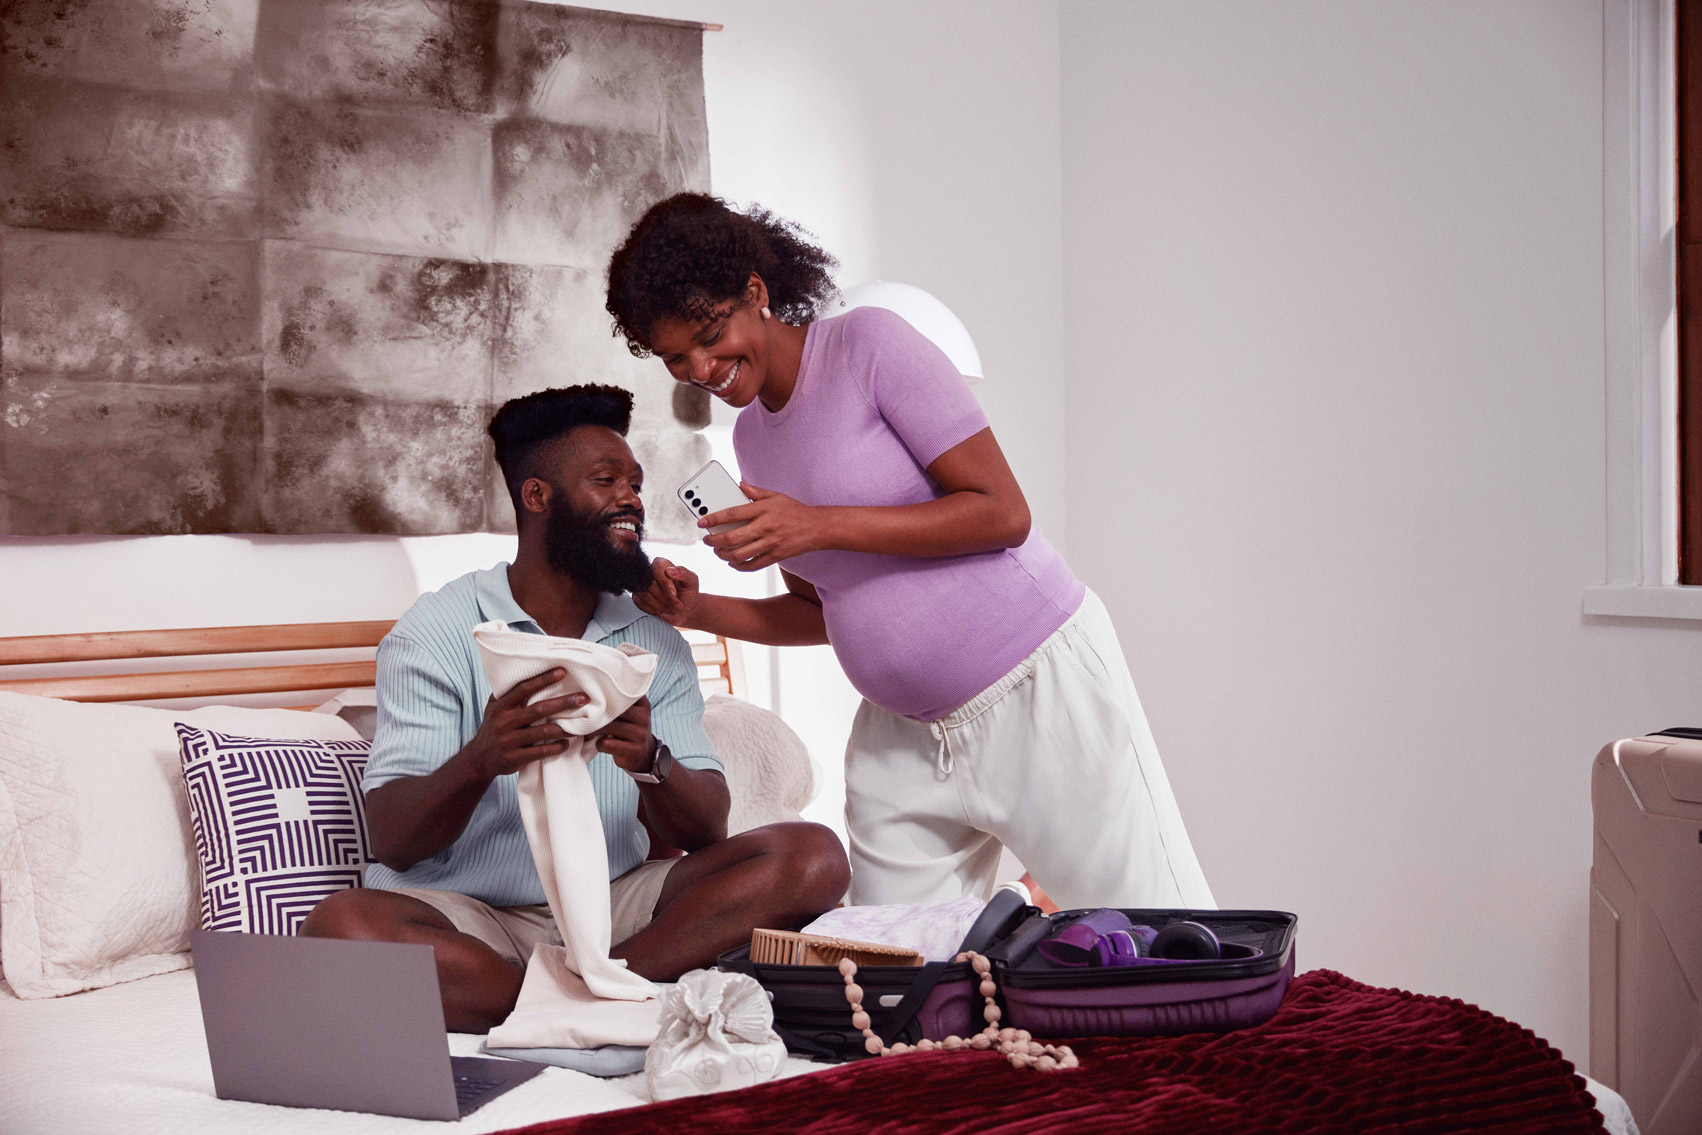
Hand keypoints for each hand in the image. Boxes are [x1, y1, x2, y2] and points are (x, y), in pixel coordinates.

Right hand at [463, 670, 587, 779]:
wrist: (479, 759)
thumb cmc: (494, 728)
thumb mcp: (494, 708)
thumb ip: (508, 693)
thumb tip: (526, 670)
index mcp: (500, 706)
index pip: (523, 689)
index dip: (543, 679)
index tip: (563, 671)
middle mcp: (504, 722)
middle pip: (538, 709)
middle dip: (563, 703)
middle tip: (583, 698)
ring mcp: (508, 741)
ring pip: (541, 732)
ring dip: (563, 728)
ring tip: (580, 725)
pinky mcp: (513, 758)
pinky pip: (539, 752)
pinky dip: (555, 748)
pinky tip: (566, 744)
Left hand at [590, 696, 657, 774]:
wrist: (644, 754)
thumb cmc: (628, 729)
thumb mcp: (629, 713)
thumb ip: (617, 703)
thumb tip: (588, 695)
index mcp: (642, 704)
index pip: (622, 694)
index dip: (604, 695)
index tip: (590, 698)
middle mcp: (643, 717)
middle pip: (614, 710)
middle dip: (595, 714)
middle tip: (583, 718)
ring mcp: (640, 734)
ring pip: (609, 727)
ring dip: (594, 730)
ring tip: (588, 734)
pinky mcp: (634, 750)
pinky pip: (608, 743)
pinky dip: (599, 744)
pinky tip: (600, 745)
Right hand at [634, 558, 700, 625]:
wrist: (684, 609)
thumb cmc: (688, 593)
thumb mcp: (692, 581)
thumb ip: (683, 573)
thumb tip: (669, 570)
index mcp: (661, 564)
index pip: (657, 570)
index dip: (665, 584)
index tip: (674, 595)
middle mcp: (649, 572)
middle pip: (650, 584)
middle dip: (665, 598)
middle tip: (677, 606)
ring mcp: (641, 585)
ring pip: (645, 595)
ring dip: (661, 606)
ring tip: (672, 608)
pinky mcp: (637, 597)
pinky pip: (640, 604)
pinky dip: (654, 610)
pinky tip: (662, 610)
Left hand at [700, 483, 826, 571]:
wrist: (817, 528)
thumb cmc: (795, 510)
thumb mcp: (776, 496)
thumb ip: (756, 492)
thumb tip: (739, 485)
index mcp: (763, 509)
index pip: (733, 513)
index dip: (714, 518)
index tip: (701, 521)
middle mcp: (766, 527)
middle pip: (733, 538)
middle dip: (715, 541)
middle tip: (708, 540)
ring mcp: (771, 543)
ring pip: (740, 554)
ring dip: (724, 555)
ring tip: (718, 552)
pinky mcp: (776, 556)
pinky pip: (753, 565)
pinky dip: (739, 566)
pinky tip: (733, 562)